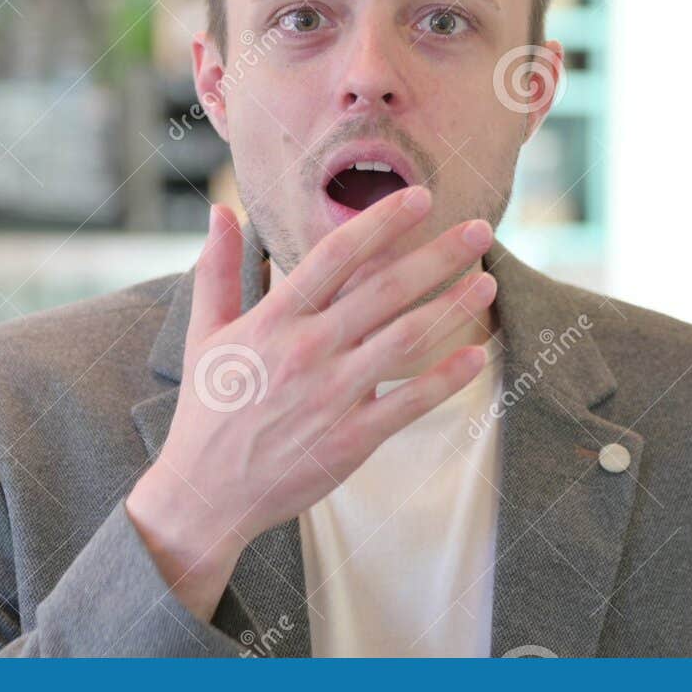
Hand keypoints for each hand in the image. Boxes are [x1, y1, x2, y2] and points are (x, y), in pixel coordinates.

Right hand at [125, 186, 496, 620]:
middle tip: (479, 229)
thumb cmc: (208, 410)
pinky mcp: (351, 439)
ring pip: (406, 340)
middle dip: (437, 255)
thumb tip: (221, 211)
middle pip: (384, 290)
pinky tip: (477, 356)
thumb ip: (216, 270)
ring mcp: (332, 396)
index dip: (381, 223)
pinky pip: (410, 403)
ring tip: (488, 283)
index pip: (336, 256)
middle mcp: (307, 351)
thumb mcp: (203, 335)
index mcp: (273, 320)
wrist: (205, 493)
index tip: (419, 197)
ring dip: (452, 307)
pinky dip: (446, 378)